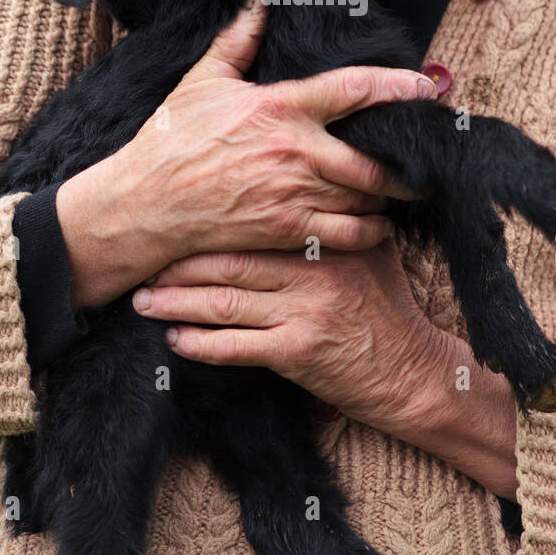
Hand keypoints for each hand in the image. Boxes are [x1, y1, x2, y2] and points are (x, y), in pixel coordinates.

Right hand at [58, 0, 436, 309]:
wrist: (146, 203)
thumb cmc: (171, 140)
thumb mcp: (203, 81)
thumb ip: (238, 40)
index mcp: (281, 108)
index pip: (354, 90)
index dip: (397, 87)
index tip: (427, 87)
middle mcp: (296, 152)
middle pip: (375, 159)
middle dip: (409, 160)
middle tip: (429, 156)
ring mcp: (294, 196)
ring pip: (366, 199)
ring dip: (390, 195)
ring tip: (404, 189)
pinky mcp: (288, 232)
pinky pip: (348, 236)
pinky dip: (371, 233)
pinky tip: (378, 226)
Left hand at [132, 235, 517, 498]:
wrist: (412, 370)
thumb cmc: (387, 308)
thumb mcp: (372, 250)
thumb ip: (337, 221)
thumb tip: (300, 184)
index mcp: (325, 239)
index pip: (255, 225)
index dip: (209, 226)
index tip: (175, 224)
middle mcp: (312, 270)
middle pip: (229, 262)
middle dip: (180, 264)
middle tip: (144, 262)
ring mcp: (304, 312)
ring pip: (224, 303)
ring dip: (177, 303)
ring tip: (144, 301)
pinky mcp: (298, 353)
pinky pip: (236, 347)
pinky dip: (201, 344)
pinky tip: (176, 340)